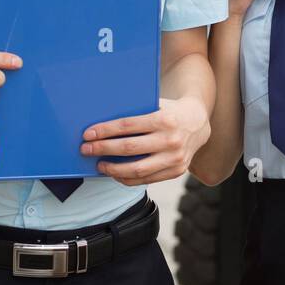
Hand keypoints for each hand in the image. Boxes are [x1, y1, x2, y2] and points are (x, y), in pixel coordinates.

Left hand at [81, 96, 209, 185]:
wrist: (199, 123)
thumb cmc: (170, 111)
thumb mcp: (157, 105)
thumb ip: (136, 113)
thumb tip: (102, 124)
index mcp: (164, 119)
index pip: (127, 126)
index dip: (105, 131)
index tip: (88, 134)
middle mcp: (171, 140)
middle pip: (129, 148)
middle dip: (103, 149)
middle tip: (86, 149)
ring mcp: (175, 158)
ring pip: (136, 169)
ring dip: (112, 169)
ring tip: (99, 165)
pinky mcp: (176, 171)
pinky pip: (146, 180)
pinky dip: (127, 178)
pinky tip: (116, 173)